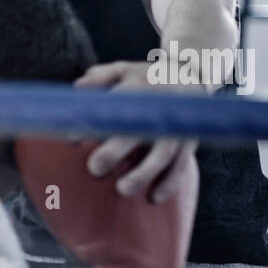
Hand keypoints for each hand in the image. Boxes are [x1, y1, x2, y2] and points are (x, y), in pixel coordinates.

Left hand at [75, 60, 199, 203]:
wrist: (194, 76)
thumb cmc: (148, 78)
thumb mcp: (125, 70)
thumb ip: (101, 77)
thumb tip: (78, 88)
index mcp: (140, 88)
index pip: (114, 106)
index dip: (94, 123)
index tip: (73, 140)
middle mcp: (159, 109)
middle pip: (139, 131)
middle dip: (116, 151)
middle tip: (95, 168)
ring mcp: (175, 128)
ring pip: (163, 154)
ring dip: (144, 173)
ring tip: (122, 189)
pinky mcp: (189, 143)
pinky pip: (181, 166)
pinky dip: (169, 183)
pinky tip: (153, 198)